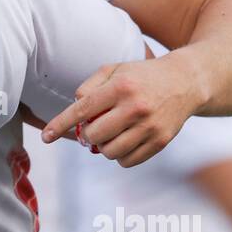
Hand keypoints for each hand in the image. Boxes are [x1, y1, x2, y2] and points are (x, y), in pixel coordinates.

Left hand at [40, 52, 204, 167]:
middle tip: (95, 126)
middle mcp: (135, 107)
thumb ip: (89, 87)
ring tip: (112, 132)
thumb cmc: (141, 76)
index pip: (83, 110)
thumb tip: (75, 109)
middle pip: (94, 135)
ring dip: (103, 146)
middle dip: (88, 134)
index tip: (45, 136)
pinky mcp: (160, 141)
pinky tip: (125, 140)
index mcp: (121, 87)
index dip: (60, 124)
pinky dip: (120, 156)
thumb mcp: (114, 70)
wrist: (185, 81)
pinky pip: (127, 161)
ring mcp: (149, 126)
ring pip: (110, 152)